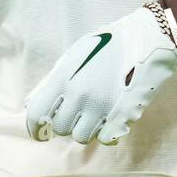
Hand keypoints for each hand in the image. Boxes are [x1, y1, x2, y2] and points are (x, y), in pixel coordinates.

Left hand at [24, 5, 176, 145]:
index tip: (41, 132)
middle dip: (65, 123)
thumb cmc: (107, 44)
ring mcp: (102, 106)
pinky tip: (108, 120)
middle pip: (59, 128)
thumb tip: (29, 104)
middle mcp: (80, 94)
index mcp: (64, 77)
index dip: (35, 128)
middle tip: (76, 112)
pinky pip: (104, 139)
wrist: (147, 37)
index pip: (37, 114)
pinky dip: (104, 133)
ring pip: (81, 136)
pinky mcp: (123, 115)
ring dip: (84, 129)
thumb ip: (50, 81)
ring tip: (93, 114)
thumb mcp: (74, 55)